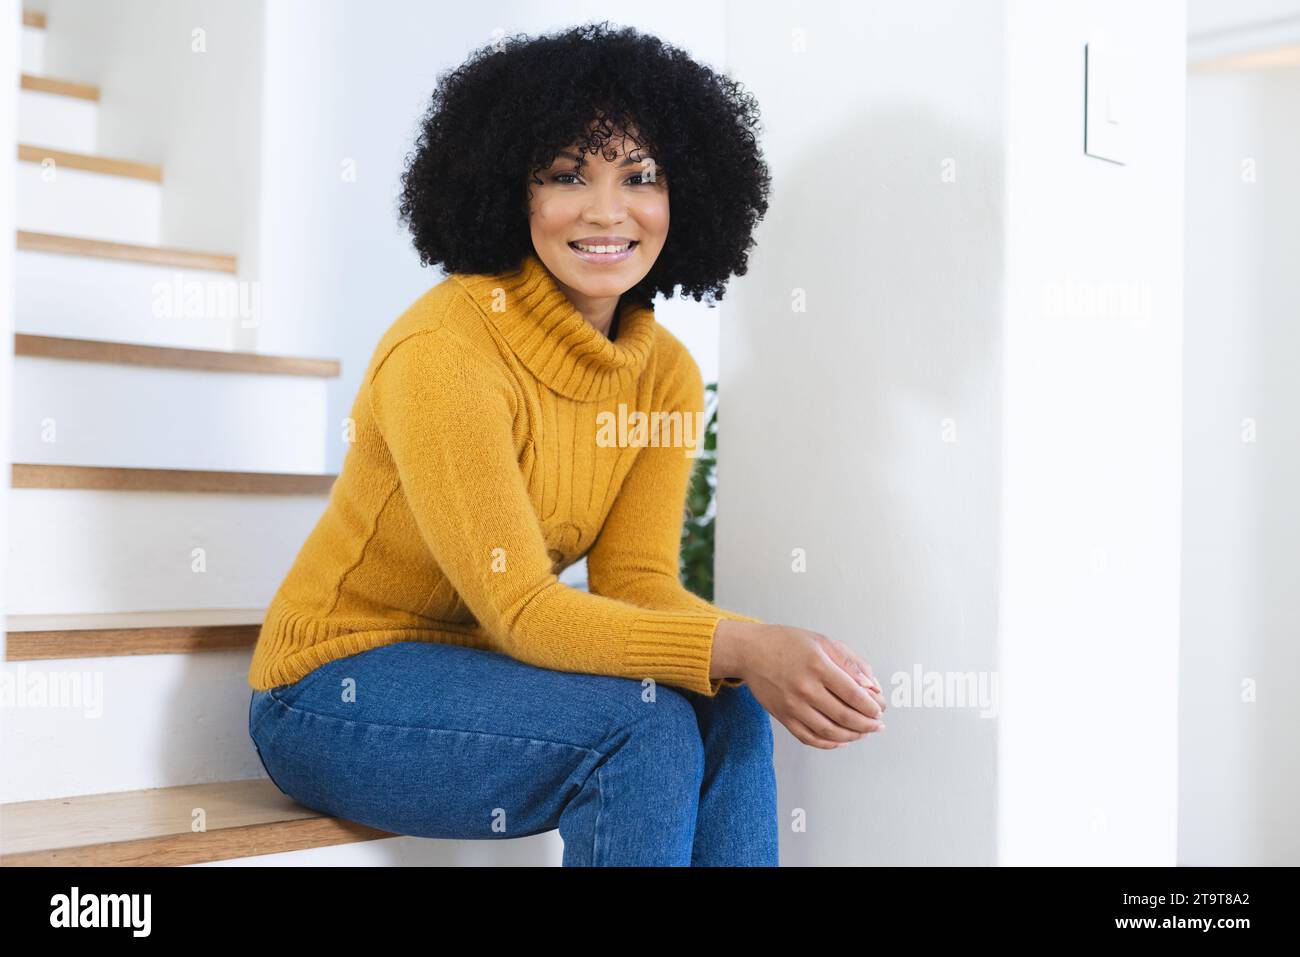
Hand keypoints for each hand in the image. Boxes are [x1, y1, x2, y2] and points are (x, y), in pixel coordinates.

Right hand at [738, 624, 886, 748]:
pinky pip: (809, 737)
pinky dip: (828, 743)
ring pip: (829, 731)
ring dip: (852, 736)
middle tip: (877, 725)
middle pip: (844, 716)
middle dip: (867, 724)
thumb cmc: (787, 643)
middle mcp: (805, 688)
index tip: (880, 709)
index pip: (854, 694)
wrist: (750, 652)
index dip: (872, 706)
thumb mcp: (822, 642)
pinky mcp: (783, 716)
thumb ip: (850, 662)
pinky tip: (841, 740)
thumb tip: (872, 686)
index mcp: (818, 666)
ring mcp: (792, 705)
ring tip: (863, 733)